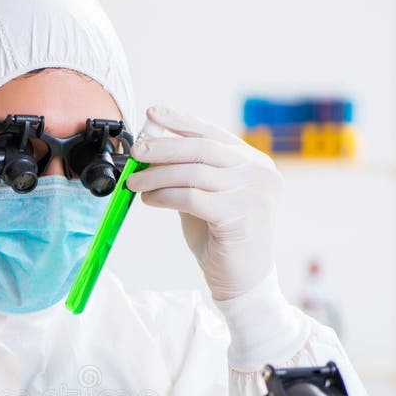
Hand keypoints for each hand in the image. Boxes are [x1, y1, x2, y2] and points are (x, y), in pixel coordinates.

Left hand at [127, 106, 281, 300]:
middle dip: (164, 147)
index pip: (214, 134)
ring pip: (195, 173)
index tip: (152, 114)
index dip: (181, 122)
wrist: (241, 281)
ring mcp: (254, 193)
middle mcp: (260, 173)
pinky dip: (165, 196)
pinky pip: (192, 198)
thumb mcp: (207, 198)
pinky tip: (149, 200)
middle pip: (203, 149)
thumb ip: (190, 174)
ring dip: (158, 175)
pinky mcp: (240, 215)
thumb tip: (153, 149)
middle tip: (136, 151)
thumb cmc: (222, 239)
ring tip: (135, 182)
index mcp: (255, 163)